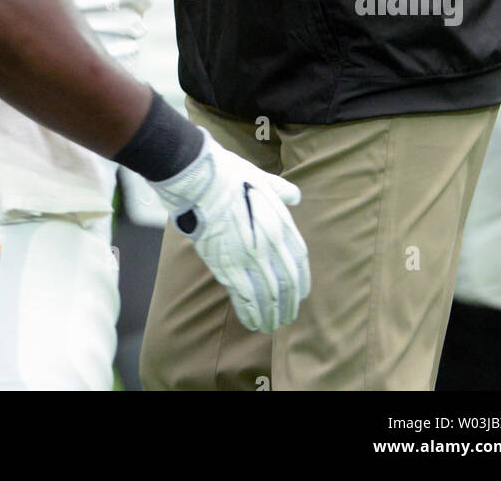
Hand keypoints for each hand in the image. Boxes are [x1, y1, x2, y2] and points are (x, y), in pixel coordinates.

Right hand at [149, 129, 310, 332]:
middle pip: (286, 284)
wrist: (199, 179)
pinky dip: (250, 313)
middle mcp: (269, 245)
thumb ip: (281, 191)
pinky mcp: (226, 266)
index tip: (301, 294)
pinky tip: (252, 322)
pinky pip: (244, 298)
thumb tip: (295, 195)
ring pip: (268, 296)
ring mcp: (249, 258)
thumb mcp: (262, 178)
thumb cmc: (228, 174)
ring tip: (270, 326)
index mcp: (280, 223)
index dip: (302, 281)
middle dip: (288, 305)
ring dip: (271, 315)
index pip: (299, 261)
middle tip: (287, 317)